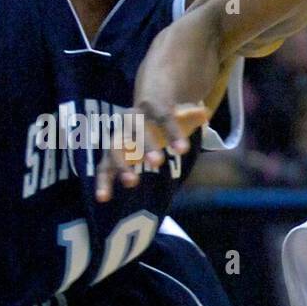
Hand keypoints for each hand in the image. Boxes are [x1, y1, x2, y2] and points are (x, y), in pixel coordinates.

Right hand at [94, 103, 208, 202]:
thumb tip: (203, 113)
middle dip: (145, 146)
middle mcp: (130, 120)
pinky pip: (104, 167)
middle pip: (135, 132)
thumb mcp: (180, 112)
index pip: (163, 118)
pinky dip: (102, 182)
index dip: (172, 133)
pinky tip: (103, 198)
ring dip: (122, 165)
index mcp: (150, 107)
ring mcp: (118, 137)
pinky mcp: (111, 155)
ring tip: (132, 182)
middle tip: (158, 162)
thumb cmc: (166, 115)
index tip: (184, 150)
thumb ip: (191, 115)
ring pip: (114, 149)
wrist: (144, 108)